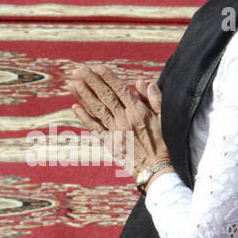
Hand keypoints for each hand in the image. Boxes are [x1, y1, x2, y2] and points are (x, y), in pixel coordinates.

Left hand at [66, 64, 170, 178]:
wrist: (156, 170)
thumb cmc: (163, 143)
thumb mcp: (164, 119)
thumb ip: (154, 99)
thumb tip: (142, 81)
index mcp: (138, 112)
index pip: (120, 89)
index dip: (107, 77)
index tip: (96, 67)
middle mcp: (125, 120)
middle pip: (105, 96)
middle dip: (91, 82)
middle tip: (78, 70)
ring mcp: (115, 131)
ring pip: (97, 110)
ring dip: (83, 96)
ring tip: (72, 84)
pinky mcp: (109, 143)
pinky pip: (94, 128)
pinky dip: (84, 117)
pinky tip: (74, 106)